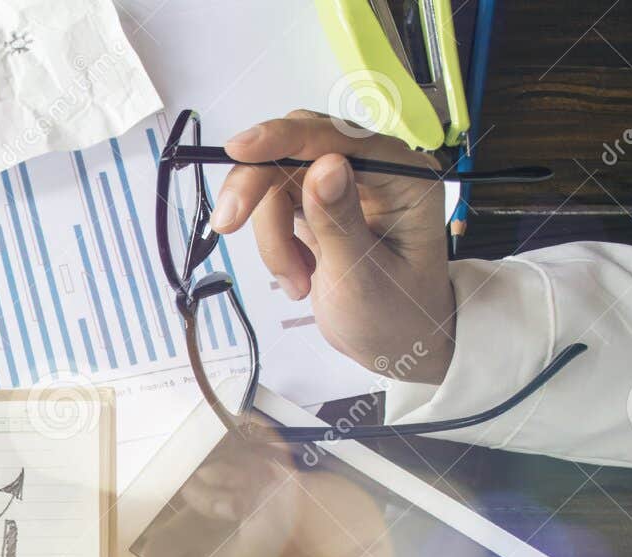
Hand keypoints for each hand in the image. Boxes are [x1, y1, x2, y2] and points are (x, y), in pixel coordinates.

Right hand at [209, 112, 455, 383]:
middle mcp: (373, 171)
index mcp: (404, 176)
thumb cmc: (395, 317)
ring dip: (271, 235)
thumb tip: (324, 166)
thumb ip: (341, 220)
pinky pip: (274, 207)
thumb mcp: (364, 278)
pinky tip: (298, 275)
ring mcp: (342, 186)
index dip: (285, 138)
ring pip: (276, 181)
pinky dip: (273, 244)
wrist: (394, 345)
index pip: (338, 137)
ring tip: (295, 281)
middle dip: (259, 188)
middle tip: (228, 223)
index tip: (240, 151)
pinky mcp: (317, 204)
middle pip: (296, 148)